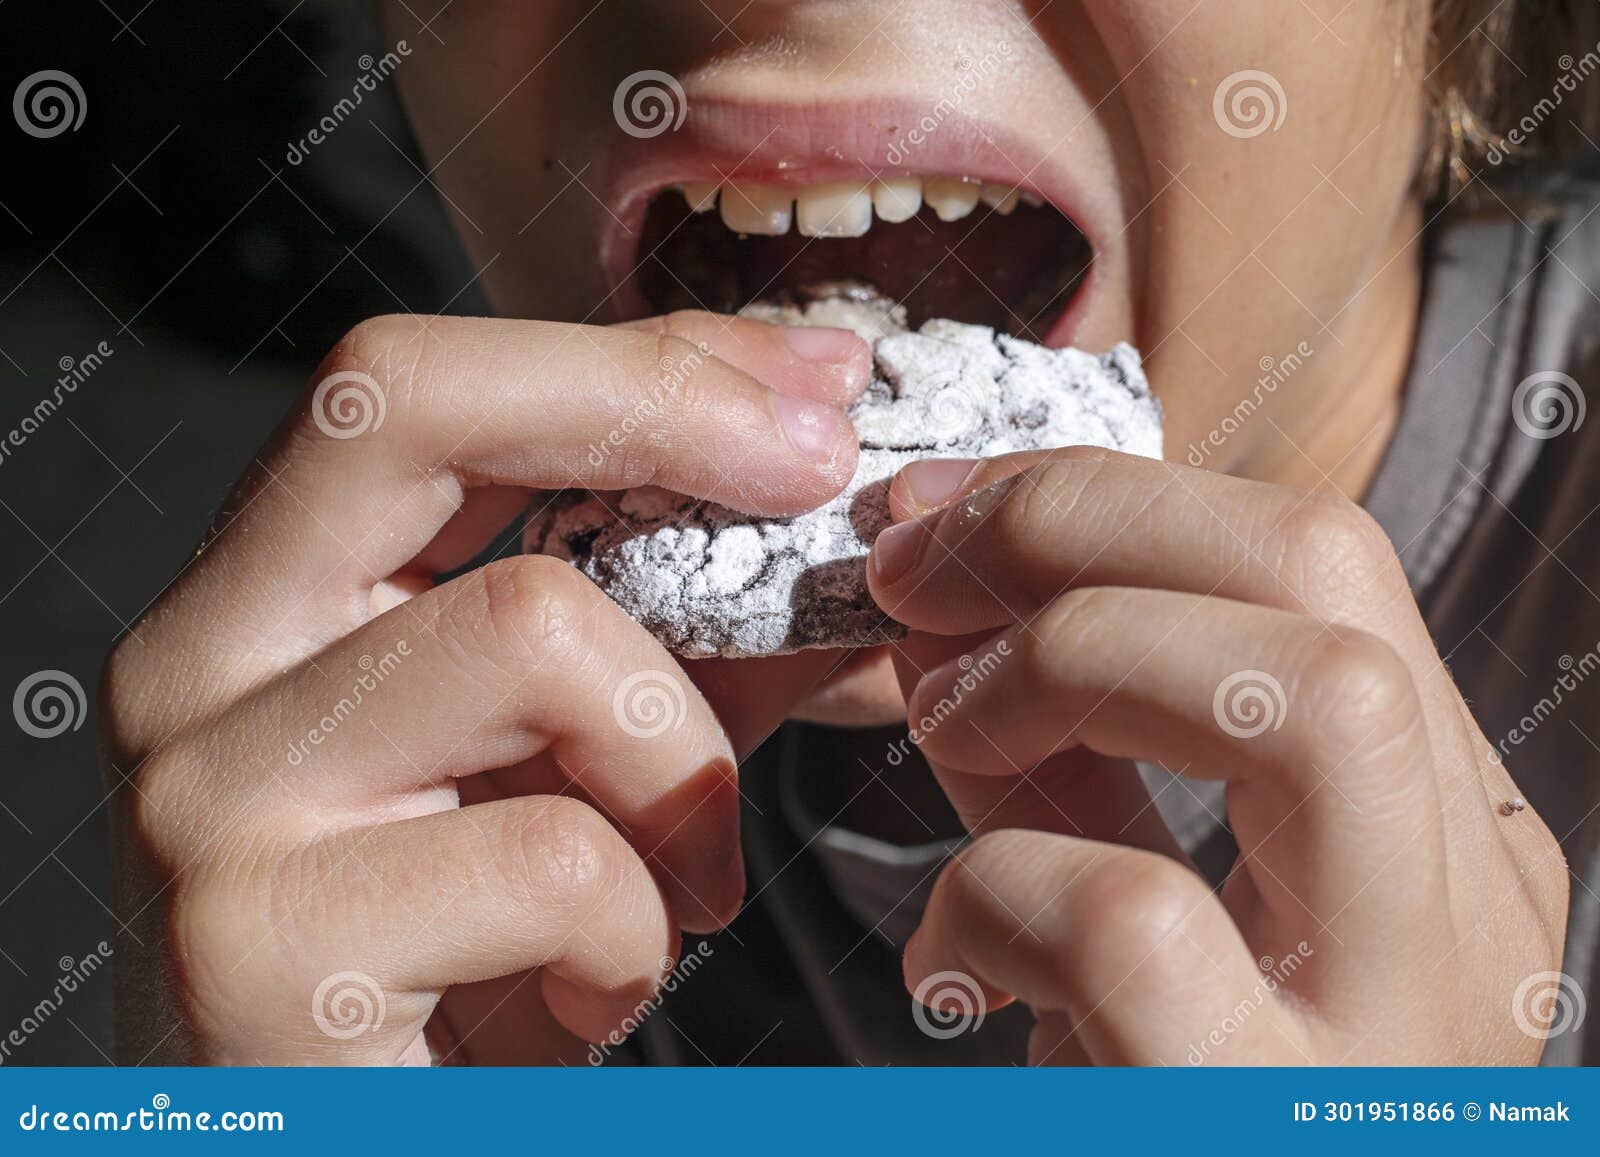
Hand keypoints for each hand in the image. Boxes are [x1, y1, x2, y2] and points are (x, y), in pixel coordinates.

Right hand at [101, 311, 869, 1063]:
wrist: (336, 1151)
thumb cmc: (462, 963)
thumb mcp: (580, 760)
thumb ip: (685, 629)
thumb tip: (829, 499)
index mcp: (264, 603)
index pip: (412, 385)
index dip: (628, 356)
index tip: (809, 384)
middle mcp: (196, 670)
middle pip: (406, 407)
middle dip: (657, 411)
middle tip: (815, 473)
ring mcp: (211, 803)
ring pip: (526, 632)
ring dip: (677, 760)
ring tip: (681, 875)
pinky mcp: (259, 951)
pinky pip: (553, 856)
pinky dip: (637, 926)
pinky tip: (594, 991)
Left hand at [868, 448, 1568, 1064]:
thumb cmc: (1152, 1085)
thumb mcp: (1141, 894)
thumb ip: (1075, 758)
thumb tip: (954, 606)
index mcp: (1442, 834)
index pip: (1318, 559)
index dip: (1107, 495)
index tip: (943, 514)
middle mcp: (1472, 911)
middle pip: (1330, 572)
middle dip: (1085, 518)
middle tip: (913, 567)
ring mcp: (1407, 1030)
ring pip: (1304, 700)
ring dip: (1069, 661)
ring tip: (949, 729)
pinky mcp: (1278, 1120)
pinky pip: (1140, 924)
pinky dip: (998, 894)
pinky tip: (956, 965)